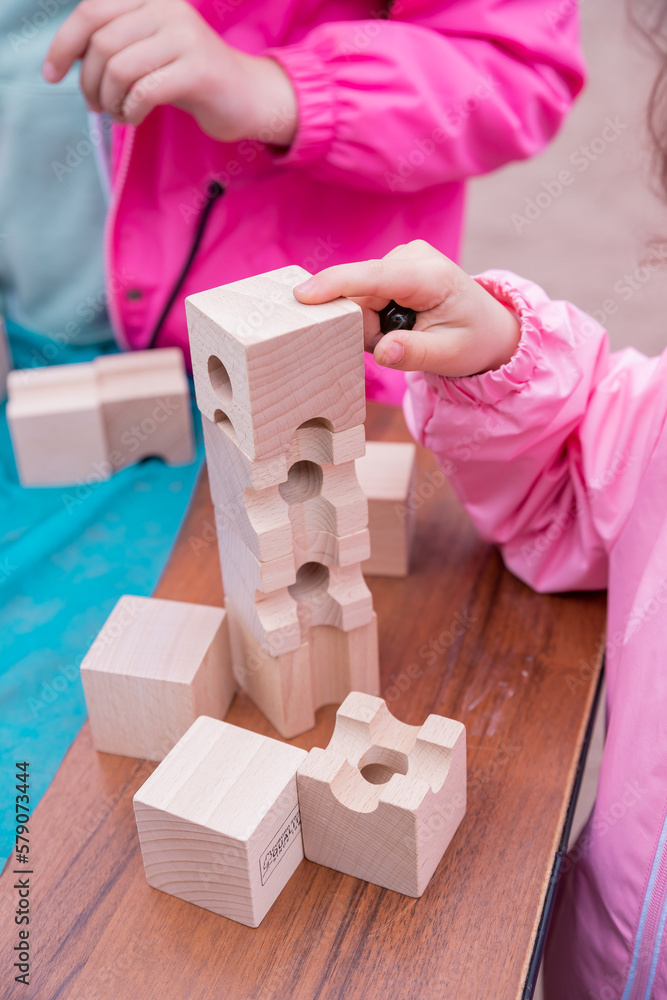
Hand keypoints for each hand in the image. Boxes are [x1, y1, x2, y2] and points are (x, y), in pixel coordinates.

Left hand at [42, 0, 296, 143]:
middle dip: (87, 82)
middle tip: (95, 106)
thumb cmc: (191, 77)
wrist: (248, 96)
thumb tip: (67, 56)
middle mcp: (168, 9)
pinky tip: (135, 118)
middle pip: (101, 44)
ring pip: (119, 69)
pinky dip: (131, 111)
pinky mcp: (198, 70)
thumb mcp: (150, 48)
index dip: (64, 44)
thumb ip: (115, 41)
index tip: (52, 75)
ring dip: (109, 101)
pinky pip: (144, 92)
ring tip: (117, 114)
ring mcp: (185, 37)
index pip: (91, 11)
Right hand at [294, 241, 521, 377]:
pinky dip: (372, 317)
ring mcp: (400, 258)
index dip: (336, 284)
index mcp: (431, 276)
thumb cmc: (470, 341)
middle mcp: (412, 257)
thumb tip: (383, 351)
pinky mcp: (391, 264)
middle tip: (397, 344)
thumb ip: (415, 354)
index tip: (302, 295)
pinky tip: (397, 322)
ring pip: (357, 297)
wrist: (487, 327)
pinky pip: (361, 295)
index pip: (375, 276)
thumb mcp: (449, 357)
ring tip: (403, 334)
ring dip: (369, 324)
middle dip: (365, 327)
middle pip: (359, 294)